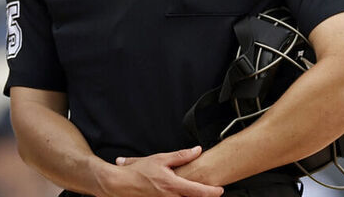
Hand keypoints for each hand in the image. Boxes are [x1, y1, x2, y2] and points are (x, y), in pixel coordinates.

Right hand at [98, 147, 222, 196]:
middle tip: (213, 191)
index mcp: (172, 185)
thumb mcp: (160, 159)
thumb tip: (197, 150)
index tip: (221, 190)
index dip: (212, 192)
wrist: (122, 184)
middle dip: (205, 196)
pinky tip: (183, 193)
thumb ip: (181, 156)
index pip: (198, 191)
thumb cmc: (139, 172)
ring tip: (200, 192)